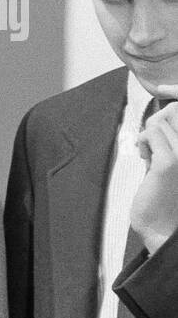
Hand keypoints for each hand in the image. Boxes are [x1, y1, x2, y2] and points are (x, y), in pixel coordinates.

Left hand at [131, 102, 177, 254]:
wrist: (162, 226)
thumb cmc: (164, 193)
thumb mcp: (171, 160)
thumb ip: (170, 139)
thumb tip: (161, 113)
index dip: (176, 97)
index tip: (163, 90)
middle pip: (174, 110)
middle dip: (157, 122)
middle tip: (152, 146)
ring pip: (159, 120)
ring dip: (148, 135)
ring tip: (149, 154)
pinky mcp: (170, 162)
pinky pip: (151, 133)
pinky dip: (143, 142)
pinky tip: (145, 159)